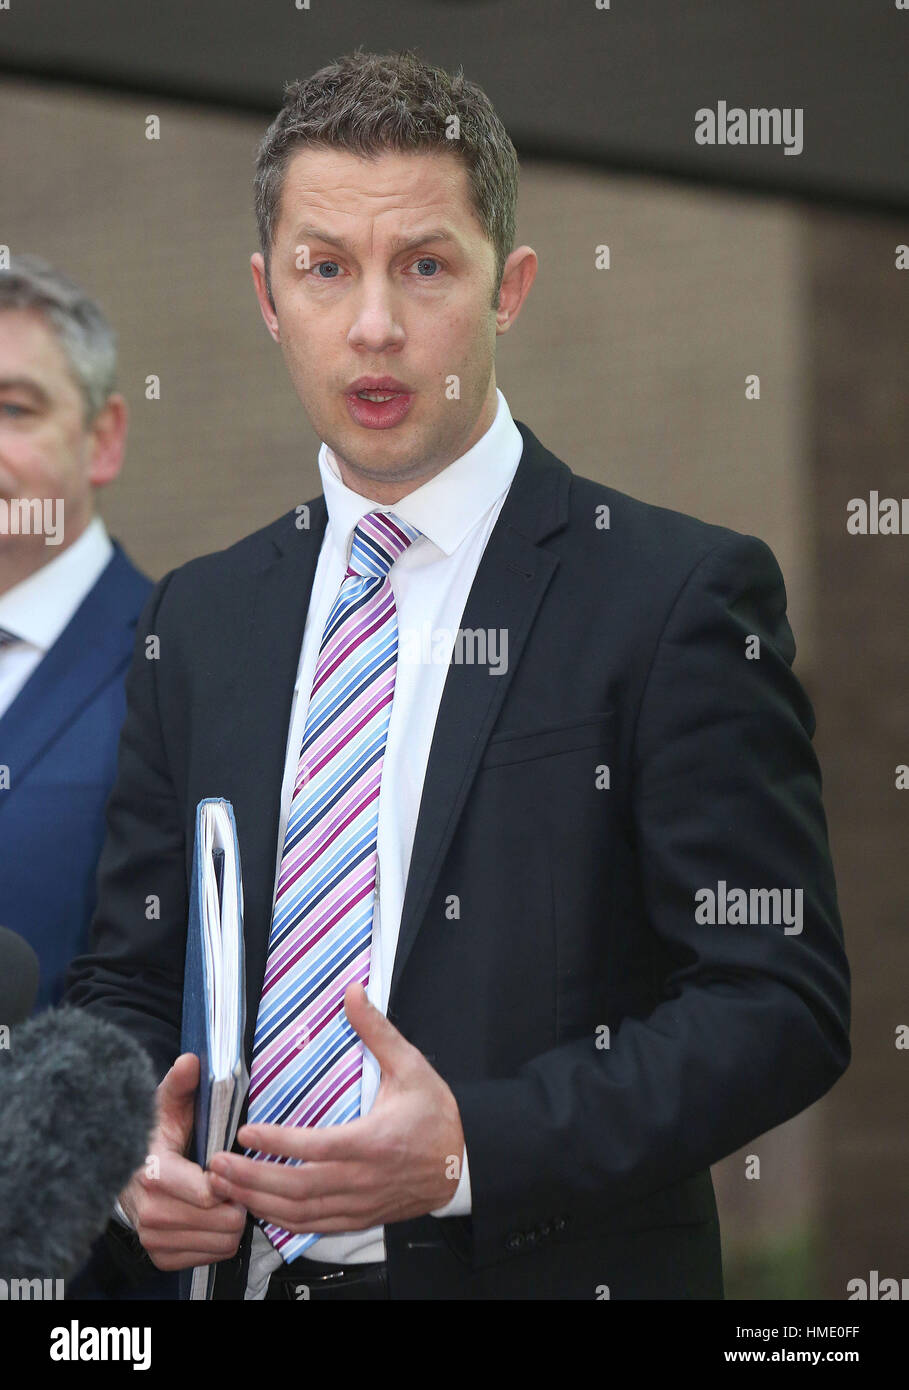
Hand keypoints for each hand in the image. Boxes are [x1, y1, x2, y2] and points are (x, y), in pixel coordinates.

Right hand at [119, 1052, 247, 1270]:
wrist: (127, 1171)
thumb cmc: (155, 1134)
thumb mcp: (166, 1104)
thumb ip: (181, 1084)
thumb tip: (191, 1062)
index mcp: (152, 1173)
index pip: (209, 1192)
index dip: (230, 1177)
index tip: (228, 1161)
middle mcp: (149, 1213)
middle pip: (223, 1220)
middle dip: (237, 1199)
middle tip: (233, 1180)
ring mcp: (153, 1239)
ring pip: (223, 1241)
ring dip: (231, 1220)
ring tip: (224, 1195)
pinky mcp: (161, 1256)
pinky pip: (212, 1256)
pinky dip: (220, 1238)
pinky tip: (212, 1215)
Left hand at [207, 984, 464, 1233]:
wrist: (464, 1164)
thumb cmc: (436, 1115)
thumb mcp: (411, 1067)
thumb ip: (377, 1031)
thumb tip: (353, 991)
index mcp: (374, 1141)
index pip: (316, 1147)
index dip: (278, 1143)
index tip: (245, 1131)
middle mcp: (363, 1178)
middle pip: (298, 1188)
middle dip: (252, 1178)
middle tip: (217, 1165)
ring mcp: (360, 1203)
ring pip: (301, 1213)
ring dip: (259, 1202)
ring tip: (226, 1186)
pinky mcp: (359, 1217)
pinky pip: (314, 1226)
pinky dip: (282, 1221)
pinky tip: (259, 1207)